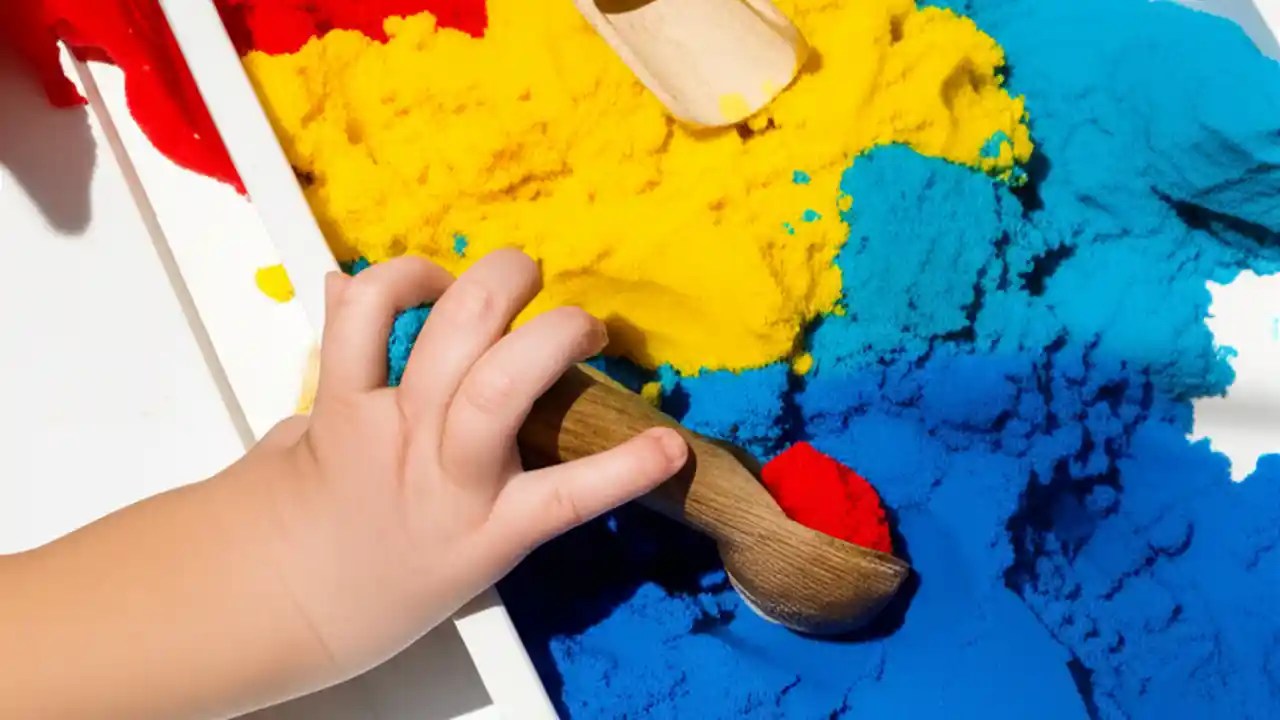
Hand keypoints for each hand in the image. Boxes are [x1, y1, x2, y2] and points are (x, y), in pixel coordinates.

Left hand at [239, 248, 687, 681]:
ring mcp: (388, 432)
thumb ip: (519, 493)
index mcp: (488, 530)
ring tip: (514, 277)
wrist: (275, 599)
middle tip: (581, 325)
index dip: (625, 468)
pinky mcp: (338, 401)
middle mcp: (443, 476)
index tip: (670, 445)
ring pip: (447, 334)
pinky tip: (423, 280)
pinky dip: (394, 278)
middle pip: (503, 385)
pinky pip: (362, 318)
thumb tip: (575, 438)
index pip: (567, 501)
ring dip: (491, 283)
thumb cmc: (389, 580)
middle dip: (556, 327)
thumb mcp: (472, 556)